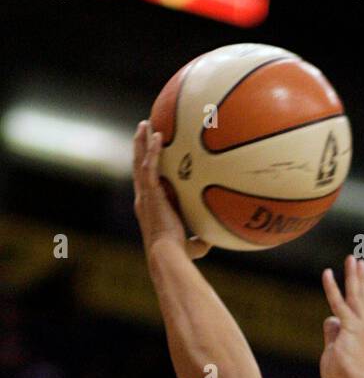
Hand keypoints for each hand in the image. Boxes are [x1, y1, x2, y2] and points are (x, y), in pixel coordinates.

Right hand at [132, 121, 209, 260]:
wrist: (167, 253)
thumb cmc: (177, 253)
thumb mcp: (191, 246)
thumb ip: (199, 241)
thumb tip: (212, 240)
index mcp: (149, 206)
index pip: (146, 182)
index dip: (146, 167)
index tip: (149, 154)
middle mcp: (144, 198)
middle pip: (139, 165)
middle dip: (140, 147)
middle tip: (143, 129)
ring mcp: (145, 194)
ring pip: (140, 161)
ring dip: (142, 141)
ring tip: (145, 124)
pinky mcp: (150, 193)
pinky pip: (151, 166)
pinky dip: (153, 150)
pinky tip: (158, 136)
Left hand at [319, 256, 363, 377]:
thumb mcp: (337, 353)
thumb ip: (333, 335)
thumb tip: (329, 319)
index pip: (360, 314)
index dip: (359, 299)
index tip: (361, 285)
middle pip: (363, 299)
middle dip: (361, 279)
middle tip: (360, 262)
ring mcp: (361, 327)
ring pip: (356, 296)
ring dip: (353, 276)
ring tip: (352, 258)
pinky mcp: (350, 327)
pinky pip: (338, 303)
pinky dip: (332, 288)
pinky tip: (327, 273)